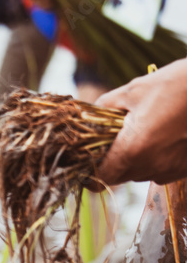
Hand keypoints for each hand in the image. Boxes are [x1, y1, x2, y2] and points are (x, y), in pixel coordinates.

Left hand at [94, 59, 186, 186]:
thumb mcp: (134, 90)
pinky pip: (161, 170)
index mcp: (132, 149)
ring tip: (146, 131)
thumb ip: (104, 108)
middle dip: (113, 161)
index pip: (100, 178)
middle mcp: (151, 166)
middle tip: (118, 137)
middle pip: (119, 176)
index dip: (89, 172)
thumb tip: (86, 116)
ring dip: (136, 159)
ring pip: (140, 174)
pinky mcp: (185, 169)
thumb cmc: (178, 84)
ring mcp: (171, 170)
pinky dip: (156, 159)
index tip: (88, 160)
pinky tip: (164, 136)